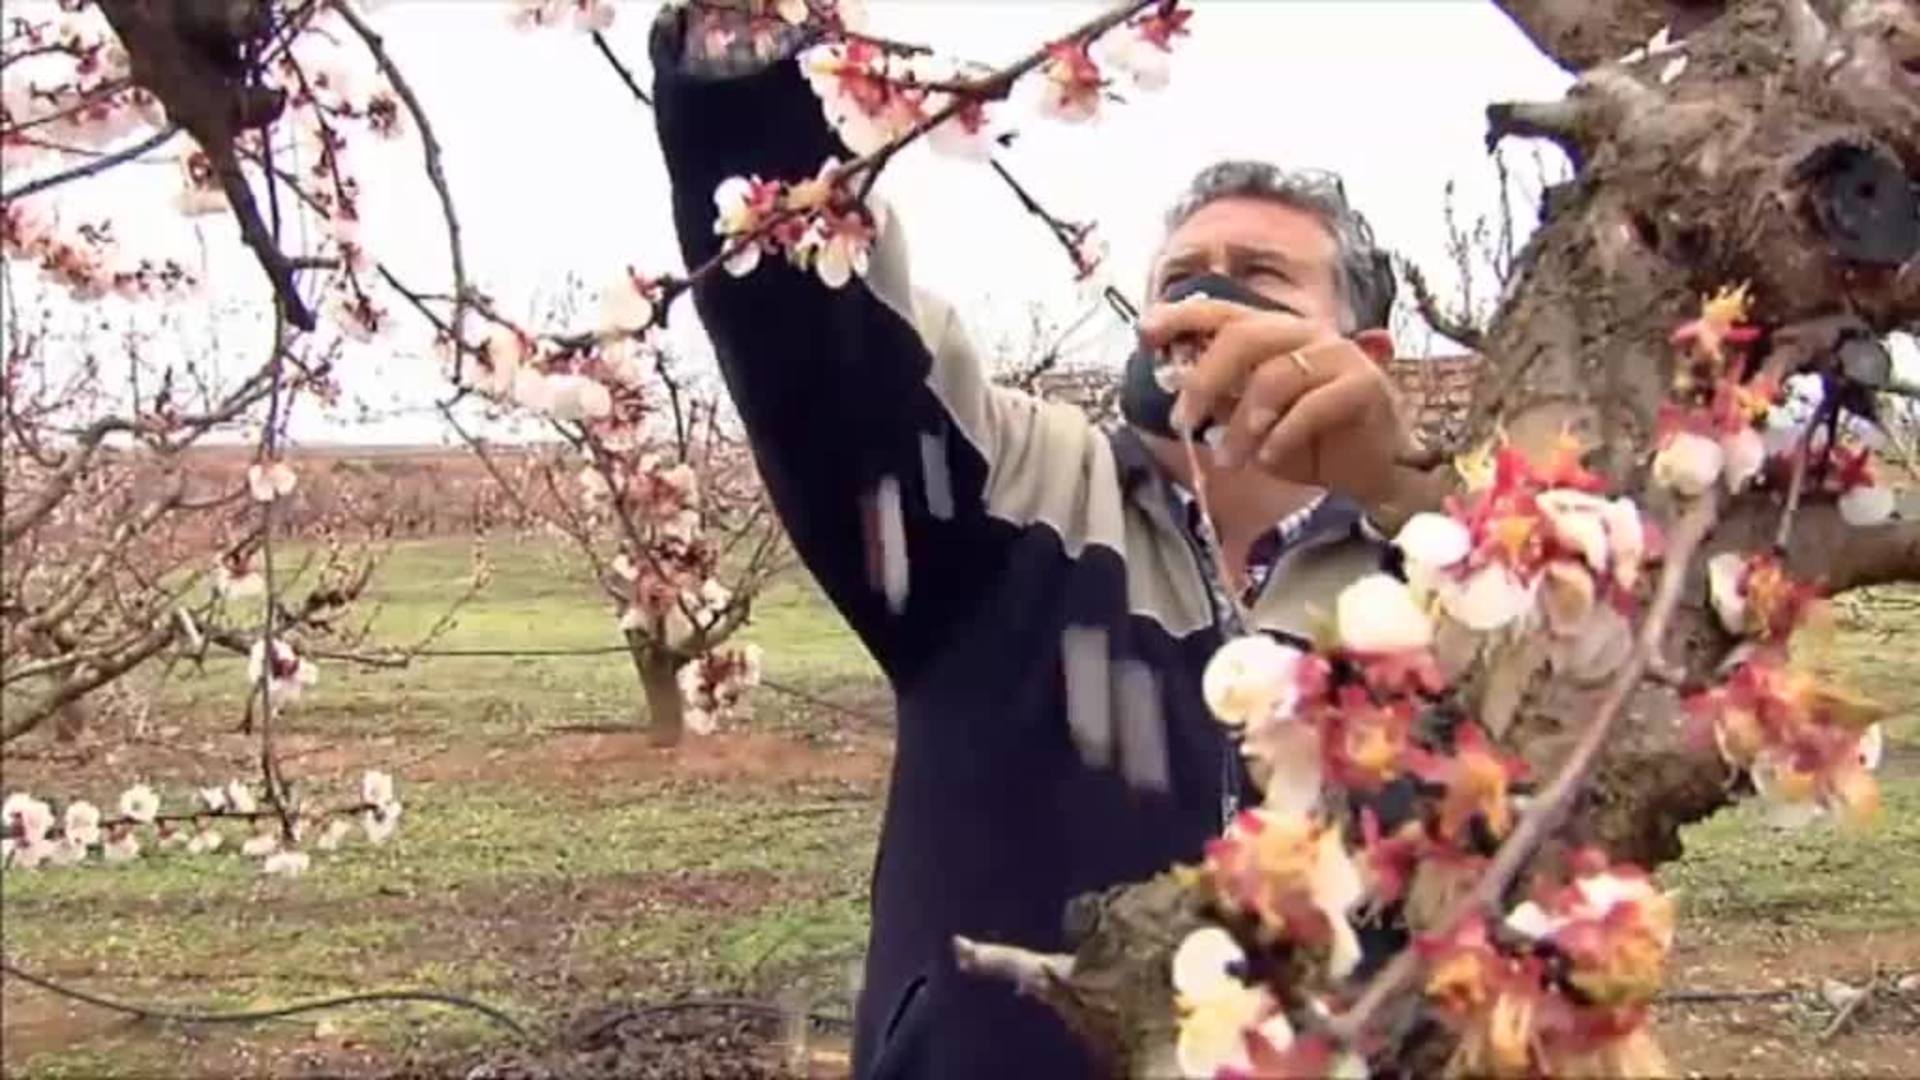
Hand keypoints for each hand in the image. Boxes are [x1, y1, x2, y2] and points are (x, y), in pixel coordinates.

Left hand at [1137, 297, 1409, 503]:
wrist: (1373, 469)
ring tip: (1229, 458)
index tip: (1145, 332)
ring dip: (1242, 424)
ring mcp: (1338, 355)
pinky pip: (1311, 406)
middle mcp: (1305, 333)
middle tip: (1182, 421)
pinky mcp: (1364, 385)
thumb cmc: (1308, 441)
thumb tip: (1178, 389)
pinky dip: (1282, 436)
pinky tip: (1269, 459)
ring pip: (1274, 376)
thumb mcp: (1252, 421)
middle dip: (1204, 379)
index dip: (1182, 317)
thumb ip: (1222, 399)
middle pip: (1244, 336)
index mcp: (1274, 333)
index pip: (1224, 312)